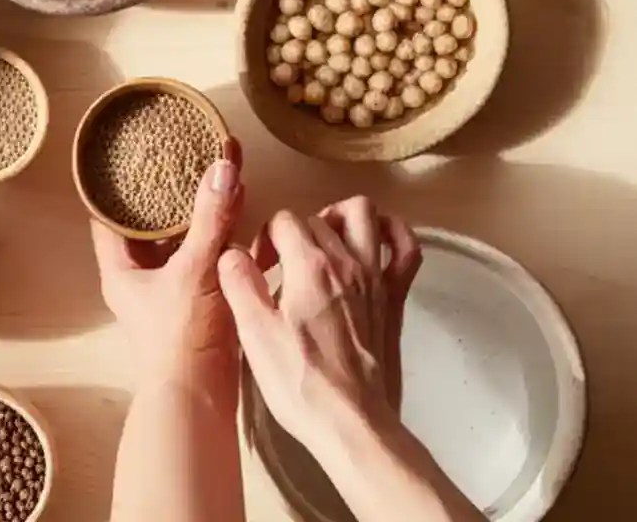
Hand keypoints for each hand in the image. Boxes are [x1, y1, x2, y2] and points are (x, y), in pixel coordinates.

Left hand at [91, 140, 243, 388]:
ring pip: (188, 242)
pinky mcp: (203, 304)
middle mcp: (143, 276)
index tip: (136, 152)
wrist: (200, 398)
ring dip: (209, 215)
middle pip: (154, 224)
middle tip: (192, 154)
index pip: (109, 213)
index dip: (119, 182)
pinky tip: (256, 222)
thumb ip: (212, 218)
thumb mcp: (195, 270)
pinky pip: (216, 263)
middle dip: (176, 192)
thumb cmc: (180, 337)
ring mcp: (174, 290)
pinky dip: (234, 245)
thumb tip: (223, 166)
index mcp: (122, 267)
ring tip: (228, 177)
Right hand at [216, 197, 421, 447]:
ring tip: (321, 240)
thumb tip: (230, 253)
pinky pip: (406, 247)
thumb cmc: (300, 382)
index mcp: (309, 267)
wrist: (351, 421)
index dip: (264, 239)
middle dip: (293, 232)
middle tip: (279, 265)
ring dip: (340, 217)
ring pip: (364, 214)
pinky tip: (374, 241)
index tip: (257, 268)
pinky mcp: (395, 297)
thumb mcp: (254, 335)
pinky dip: (392, 232)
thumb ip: (239, 284)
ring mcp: (376, 277)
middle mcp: (347, 262)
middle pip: (317, 219)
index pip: (283, 221)